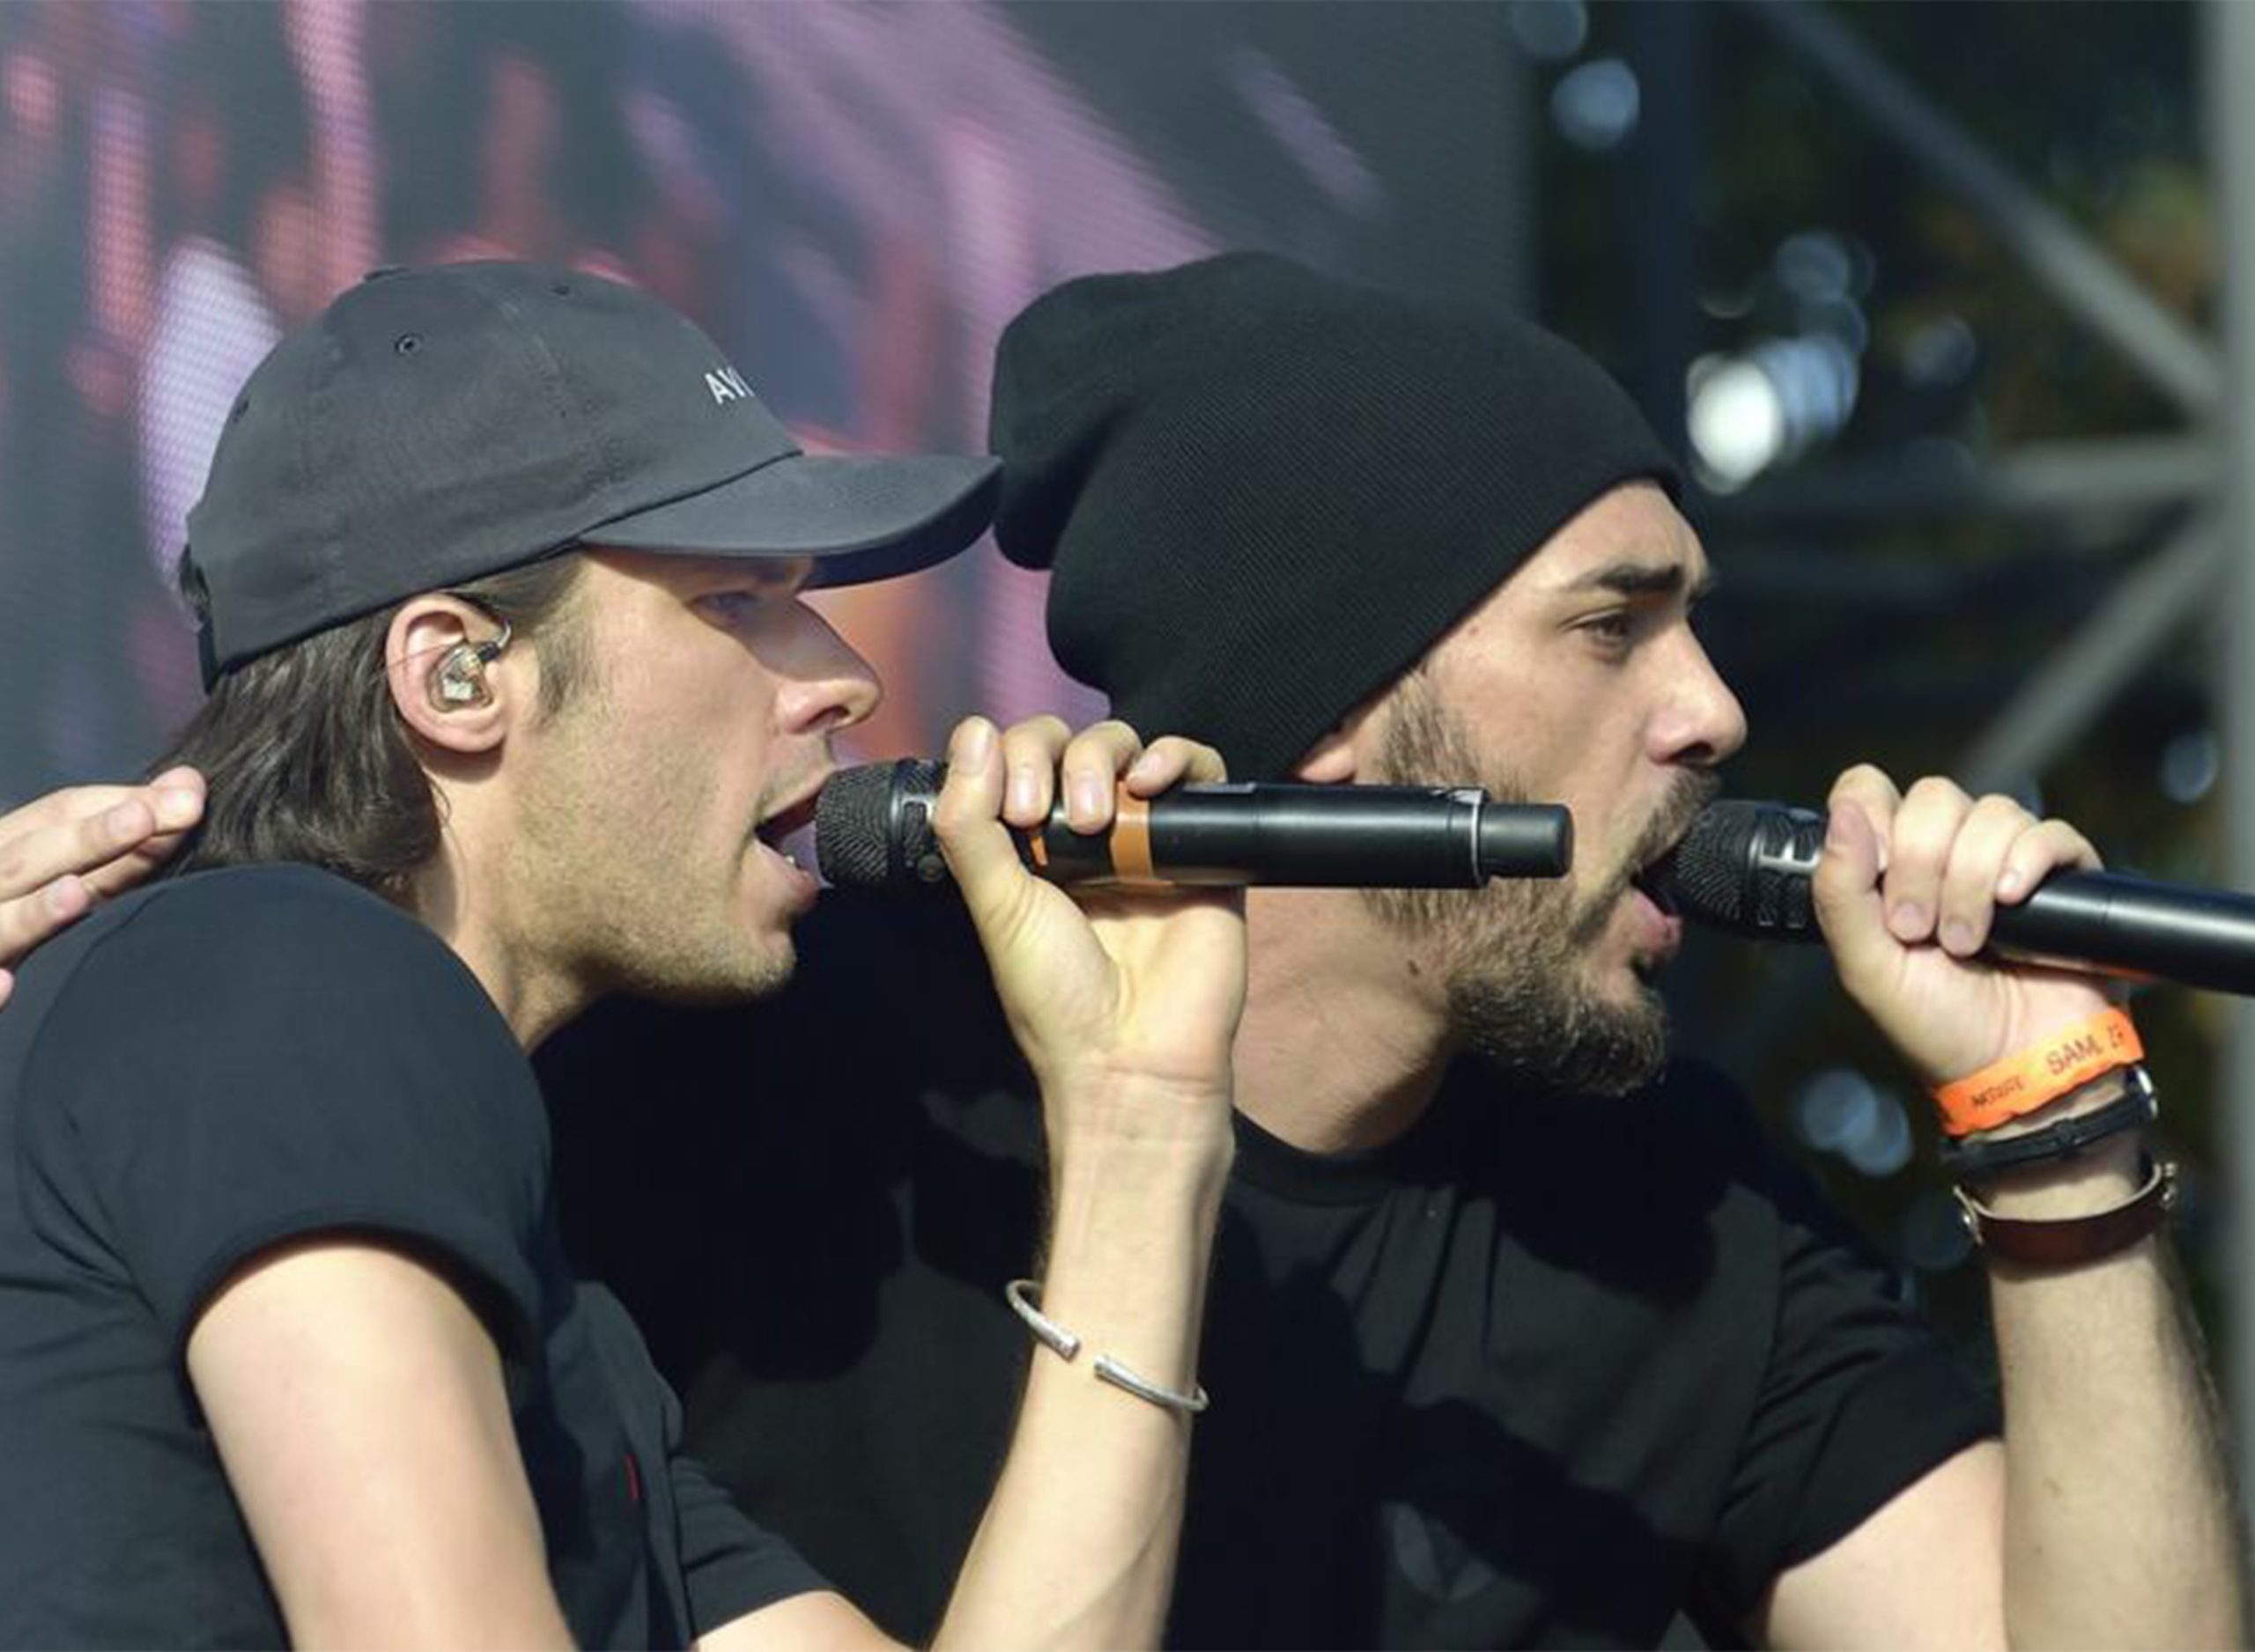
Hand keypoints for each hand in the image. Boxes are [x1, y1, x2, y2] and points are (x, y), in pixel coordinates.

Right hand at [0, 767, 204, 1008]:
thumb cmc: (21, 907)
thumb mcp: (62, 867)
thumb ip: (122, 836)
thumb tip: (188, 784)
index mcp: (8, 851)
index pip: (59, 814)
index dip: (121, 802)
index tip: (188, 798)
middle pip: (31, 859)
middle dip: (87, 839)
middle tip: (144, 819)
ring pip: (0, 924)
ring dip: (35, 911)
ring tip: (74, 894)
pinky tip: (6, 985)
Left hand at [932, 716, 1245, 1147]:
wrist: (1133, 1057)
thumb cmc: (1058, 998)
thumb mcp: (995, 906)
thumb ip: (971, 824)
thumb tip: (973, 732)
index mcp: (1028, 850)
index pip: (1014, 762)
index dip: (1006, 760)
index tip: (1008, 808)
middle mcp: (1086, 837)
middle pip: (1067, 743)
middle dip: (1048, 756)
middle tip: (1042, 813)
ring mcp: (1145, 838)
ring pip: (1127, 747)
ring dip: (1101, 757)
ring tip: (1098, 817)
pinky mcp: (1202, 846)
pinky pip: (1201, 771)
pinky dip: (1175, 757)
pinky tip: (1151, 782)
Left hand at [1810, 765, 2111, 1089]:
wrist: (2014, 1069)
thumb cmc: (1937, 1024)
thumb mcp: (1866, 966)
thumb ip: (1839, 891)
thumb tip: (1844, 812)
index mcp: (1890, 866)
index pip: (1871, 791)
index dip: (1873, 820)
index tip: (1877, 878)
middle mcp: (1947, 853)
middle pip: (1933, 797)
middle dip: (1921, 863)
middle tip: (1918, 930)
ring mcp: (2006, 861)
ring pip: (1990, 812)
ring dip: (1969, 880)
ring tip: (1967, 943)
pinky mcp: (2064, 876)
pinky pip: (2050, 832)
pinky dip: (2027, 860)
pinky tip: (2012, 903)